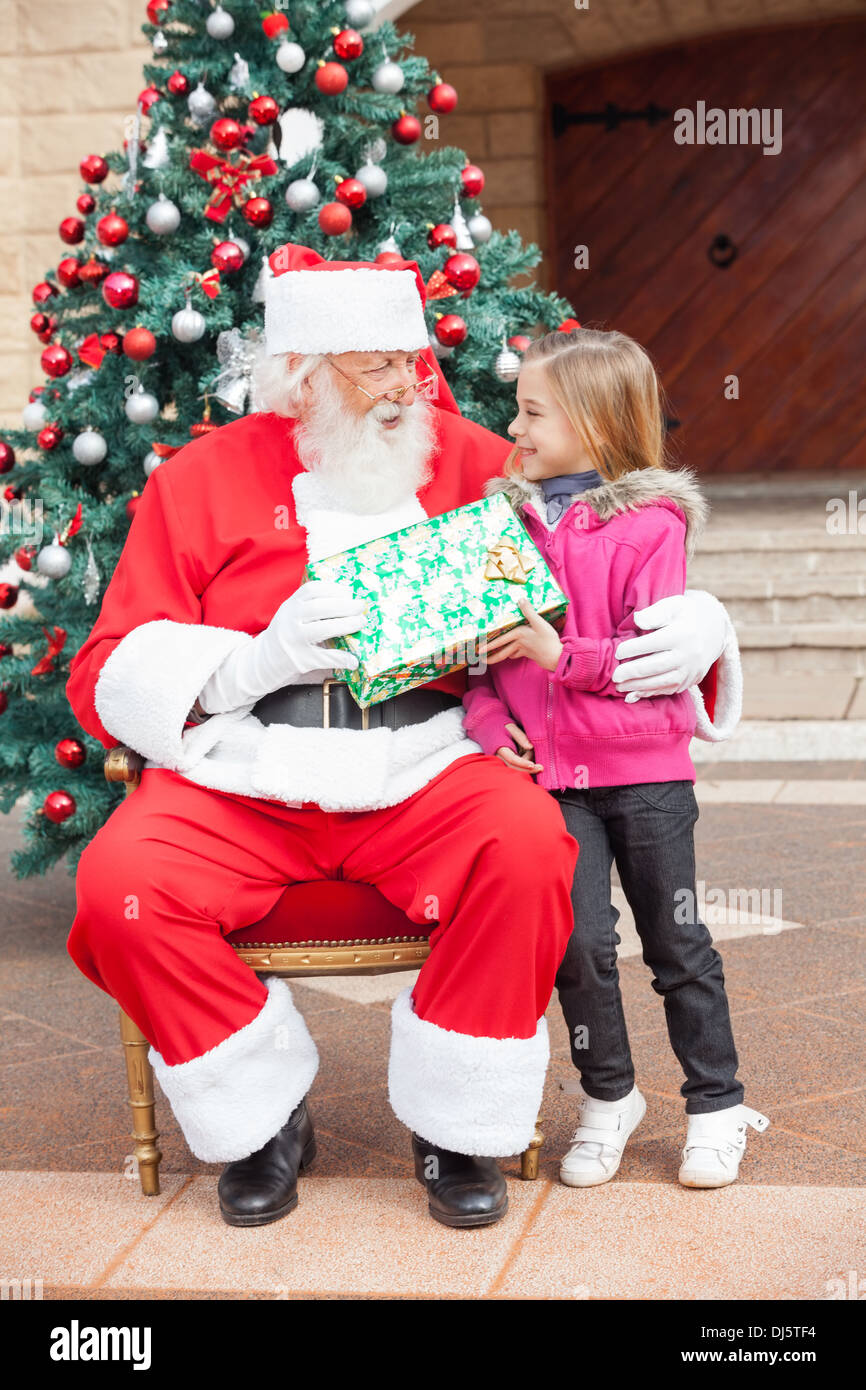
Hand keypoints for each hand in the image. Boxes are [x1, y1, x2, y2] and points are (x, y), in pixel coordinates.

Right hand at [199, 579, 366, 713]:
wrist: (261, 662)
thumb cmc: (285, 635)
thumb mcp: (291, 615)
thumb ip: (311, 607)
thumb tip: (348, 601)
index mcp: (290, 605)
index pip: (312, 590)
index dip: (333, 589)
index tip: (349, 591)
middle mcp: (290, 620)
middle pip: (320, 608)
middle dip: (344, 605)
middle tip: (360, 607)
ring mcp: (294, 640)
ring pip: (323, 630)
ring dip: (346, 625)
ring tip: (360, 624)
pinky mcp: (300, 660)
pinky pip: (325, 658)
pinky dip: (342, 658)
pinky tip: (353, 659)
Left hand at [480, 592, 563, 671]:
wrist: (556, 656)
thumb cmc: (548, 640)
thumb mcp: (539, 623)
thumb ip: (529, 611)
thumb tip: (520, 599)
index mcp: (518, 635)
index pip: (499, 641)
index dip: (488, 646)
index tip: (478, 651)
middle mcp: (518, 643)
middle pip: (501, 653)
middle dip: (490, 657)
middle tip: (480, 660)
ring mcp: (523, 650)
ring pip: (508, 654)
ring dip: (499, 657)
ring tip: (491, 659)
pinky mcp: (528, 653)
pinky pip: (516, 654)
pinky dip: (512, 654)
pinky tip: (511, 653)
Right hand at [496, 722, 543, 772]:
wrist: (488, 727)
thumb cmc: (501, 725)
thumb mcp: (511, 727)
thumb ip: (520, 737)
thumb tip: (531, 747)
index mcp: (500, 748)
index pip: (512, 759)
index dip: (522, 763)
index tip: (533, 765)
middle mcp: (499, 758)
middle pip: (514, 769)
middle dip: (528, 770)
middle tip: (541, 768)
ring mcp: (501, 761)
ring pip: (515, 769)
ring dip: (526, 765)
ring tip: (532, 751)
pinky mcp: (505, 762)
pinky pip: (515, 767)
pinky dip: (524, 764)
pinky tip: (528, 755)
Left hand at [612, 591, 728, 699]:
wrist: (713, 632)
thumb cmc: (684, 615)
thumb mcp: (674, 605)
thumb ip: (655, 612)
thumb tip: (638, 620)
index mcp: (683, 634)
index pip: (653, 643)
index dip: (633, 649)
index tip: (617, 653)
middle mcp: (688, 654)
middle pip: (656, 666)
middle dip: (633, 672)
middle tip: (615, 676)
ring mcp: (689, 671)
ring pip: (660, 682)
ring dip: (638, 686)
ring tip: (619, 686)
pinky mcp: (688, 682)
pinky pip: (667, 691)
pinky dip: (648, 694)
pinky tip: (632, 695)